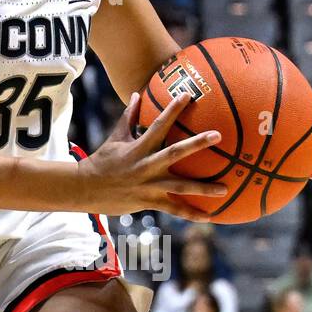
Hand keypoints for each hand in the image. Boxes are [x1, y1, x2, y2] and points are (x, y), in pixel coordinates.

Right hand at [76, 90, 226, 221]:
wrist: (86, 189)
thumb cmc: (102, 161)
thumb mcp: (115, 137)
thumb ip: (129, 116)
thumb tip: (137, 94)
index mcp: (139, 147)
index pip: (159, 124)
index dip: (173, 109)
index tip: (189, 94)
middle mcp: (146, 166)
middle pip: (175, 153)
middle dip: (197, 144)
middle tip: (218, 135)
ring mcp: (149, 186)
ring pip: (180, 187)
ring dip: (204, 188)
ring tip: (226, 188)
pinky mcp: (149, 202)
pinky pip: (174, 210)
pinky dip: (192, 214)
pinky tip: (210, 217)